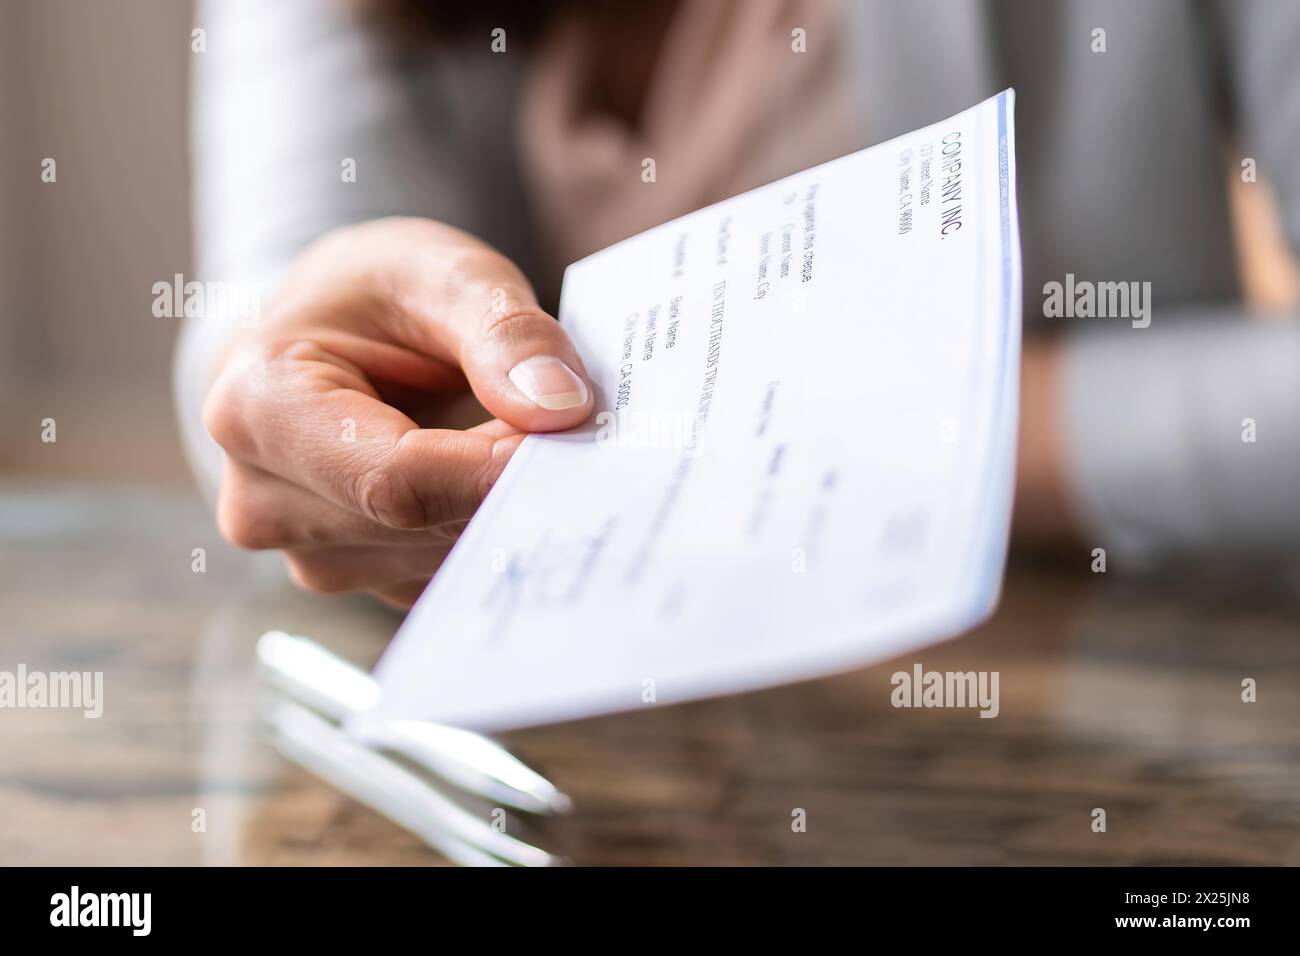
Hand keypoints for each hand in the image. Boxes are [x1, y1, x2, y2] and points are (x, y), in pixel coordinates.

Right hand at [202, 217, 593, 606]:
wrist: (336, 331)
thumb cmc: (379, 293)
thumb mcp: (444, 273)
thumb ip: (504, 332)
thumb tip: (561, 408)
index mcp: (257, 408)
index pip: (396, 480)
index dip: (496, 469)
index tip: (574, 436)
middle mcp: (263, 501)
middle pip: (422, 526)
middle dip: (510, 482)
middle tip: (573, 429)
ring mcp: (308, 553)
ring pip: (445, 558)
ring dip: (503, 505)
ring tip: (523, 438)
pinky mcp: (359, 578)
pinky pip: (448, 575)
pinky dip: (491, 528)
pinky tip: (503, 478)